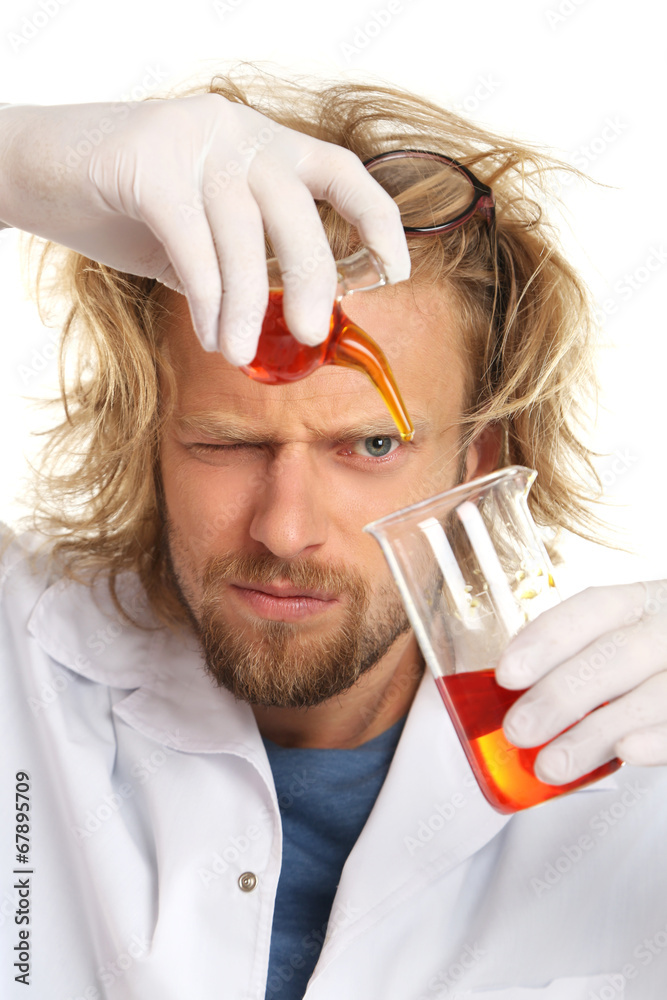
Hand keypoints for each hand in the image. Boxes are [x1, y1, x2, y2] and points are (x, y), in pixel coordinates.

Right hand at [0, 95, 409, 364]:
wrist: (32, 172)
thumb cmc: (123, 208)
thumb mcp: (201, 235)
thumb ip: (245, 262)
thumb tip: (293, 323)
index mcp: (259, 141)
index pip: (340, 168)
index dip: (377, 218)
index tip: (394, 271)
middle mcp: (234, 129)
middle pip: (297, 205)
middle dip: (310, 277)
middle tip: (309, 335)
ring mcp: (190, 137)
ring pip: (242, 231)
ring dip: (247, 304)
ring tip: (238, 354)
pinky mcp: (145, 160)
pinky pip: (194, 241)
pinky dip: (208, 297)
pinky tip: (210, 332)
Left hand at [495, 580, 666, 783]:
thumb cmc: (651, 660)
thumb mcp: (622, 643)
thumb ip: (580, 661)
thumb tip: (515, 699)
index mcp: (645, 602)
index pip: (595, 608)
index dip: (549, 638)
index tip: (507, 673)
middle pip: (618, 653)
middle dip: (562, 693)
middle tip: (519, 730)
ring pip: (652, 695)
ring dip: (596, 732)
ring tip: (552, 764)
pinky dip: (658, 740)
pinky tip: (626, 752)